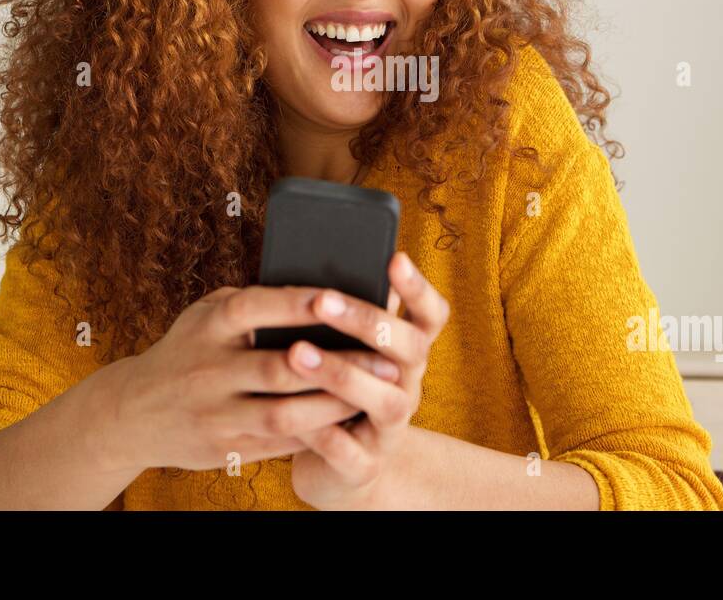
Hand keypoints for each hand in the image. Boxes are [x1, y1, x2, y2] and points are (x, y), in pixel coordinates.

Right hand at [105, 284, 402, 472]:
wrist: (133, 413)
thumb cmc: (186, 350)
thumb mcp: (204, 315)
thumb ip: (249, 301)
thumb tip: (314, 287)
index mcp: (207, 327)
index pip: (254, 307)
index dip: (296, 302)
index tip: (341, 296)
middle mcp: (208, 371)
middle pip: (279, 367)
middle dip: (337, 363)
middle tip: (385, 355)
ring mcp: (216, 414)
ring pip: (285, 414)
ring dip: (335, 404)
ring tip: (374, 391)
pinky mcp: (225, 448)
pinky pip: (281, 443)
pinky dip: (318, 432)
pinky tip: (349, 419)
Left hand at [287, 252, 448, 509]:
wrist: (343, 467)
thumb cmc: (339, 391)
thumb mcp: (349, 350)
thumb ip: (344, 315)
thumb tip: (314, 260)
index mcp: (408, 352)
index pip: (431, 315)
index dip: (418, 288)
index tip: (395, 257)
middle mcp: (409, 386)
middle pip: (409, 350)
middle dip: (368, 323)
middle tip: (322, 300)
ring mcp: (392, 429)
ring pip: (387, 402)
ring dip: (342, 375)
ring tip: (297, 353)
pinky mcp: (364, 466)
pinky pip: (349, 450)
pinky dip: (323, 433)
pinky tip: (291, 414)